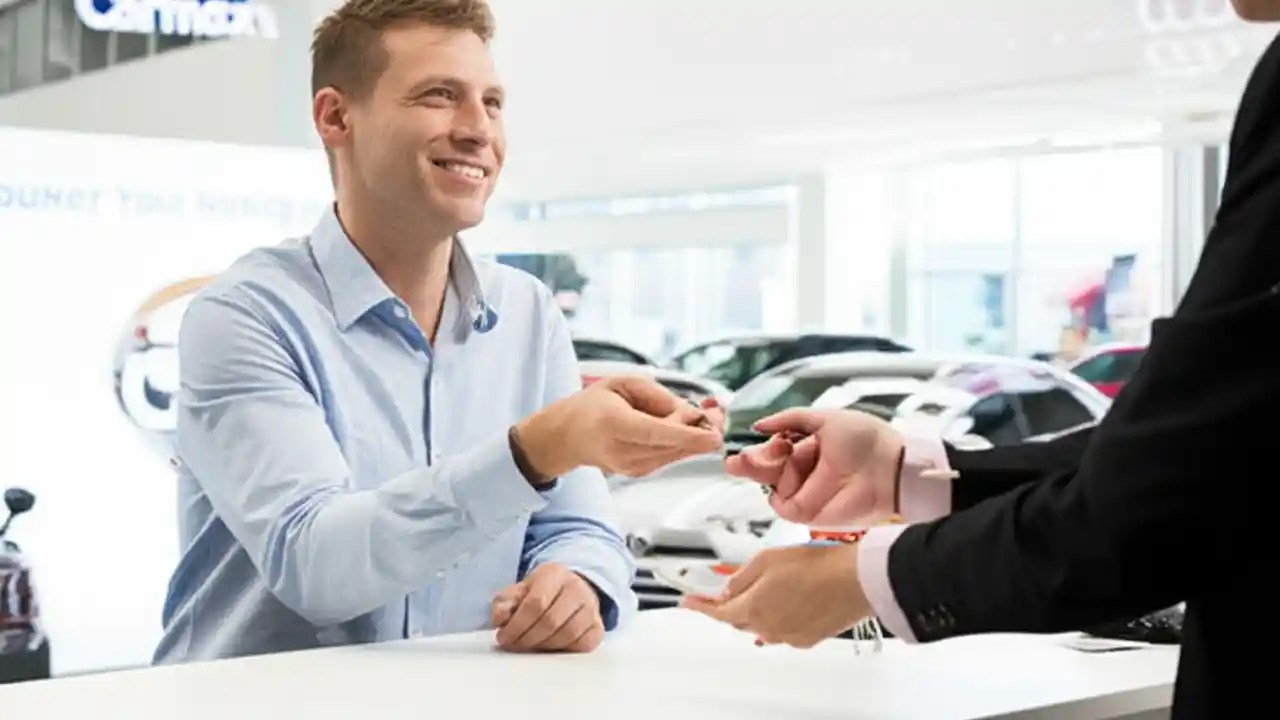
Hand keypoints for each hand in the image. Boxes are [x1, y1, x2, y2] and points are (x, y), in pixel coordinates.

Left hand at [491, 563, 604, 652]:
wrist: (570, 591)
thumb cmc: (541, 593)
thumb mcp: (519, 591)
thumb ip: (504, 602)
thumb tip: (500, 618)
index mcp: (555, 573)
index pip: (536, 603)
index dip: (517, 625)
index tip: (504, 637)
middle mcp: (577, 588)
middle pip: (550, 621)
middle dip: (527, 638)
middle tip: (514, 645)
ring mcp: (591, 607)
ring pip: (566, 635)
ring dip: (543, 646)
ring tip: (529, 644)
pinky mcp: (598, 626)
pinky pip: (582, 645)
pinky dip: (563, 650)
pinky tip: (550, 646)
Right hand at [514, 376, 724, 479]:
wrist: (567, 436)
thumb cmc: (593, 405)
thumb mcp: (622, 383)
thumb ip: (657, 395)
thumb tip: (690, 413)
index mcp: (614, 424)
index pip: (655, 434)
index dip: (688, 436)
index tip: (714, 436)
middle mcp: (622, 451)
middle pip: (672, 445)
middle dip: (701, 431)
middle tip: (719, 412)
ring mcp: (630, 467)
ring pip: (675, 453)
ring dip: (695, 436)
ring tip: (706, 415)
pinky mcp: (638, 473)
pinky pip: (669, 457)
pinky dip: (683, 443)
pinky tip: (686, 427)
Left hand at [680, 544, 871, 647]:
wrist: (855, 582)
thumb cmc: (815, 566)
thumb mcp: (768, 560)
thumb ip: (742, 577)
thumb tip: (727, 590)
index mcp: (753, 608)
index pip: (718, 611)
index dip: (701, 606)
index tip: (688, 602)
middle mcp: (767, 628)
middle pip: (739, 619)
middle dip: (730, 604)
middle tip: (727, 589)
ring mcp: (788, 636)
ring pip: (762, 626)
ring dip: (757, 610)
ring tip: (766, 590)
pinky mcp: (807, 639)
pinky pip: (783, 630)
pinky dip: (778, 618)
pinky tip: (787, 603)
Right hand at [725, 409, 903, 525]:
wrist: (889, 469)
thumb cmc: (865, 439)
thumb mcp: (825, 418)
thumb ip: (790, 418)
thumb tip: (759, 425)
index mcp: (808, 447)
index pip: (775, 448)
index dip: (764, 444)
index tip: (756, 437)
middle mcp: (805, 470)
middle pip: (767, 468)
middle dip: (748, 463)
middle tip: (733, 461)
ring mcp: (806, 491)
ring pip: (771, 485)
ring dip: (763, 473)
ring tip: (761, 461)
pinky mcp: (810, 512)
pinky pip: (782, 505)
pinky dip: (778, 495)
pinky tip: (781, 481)